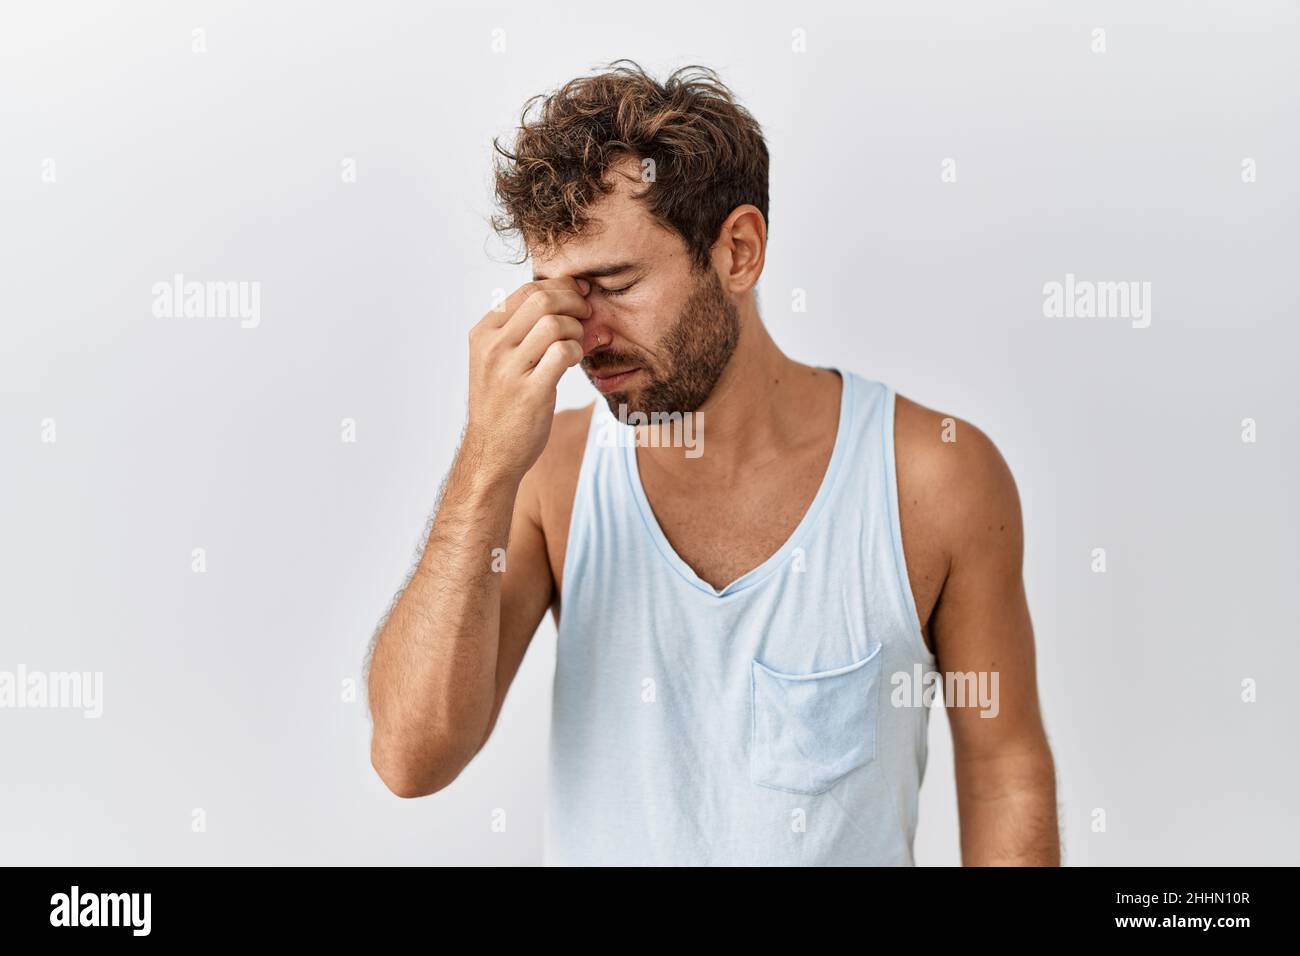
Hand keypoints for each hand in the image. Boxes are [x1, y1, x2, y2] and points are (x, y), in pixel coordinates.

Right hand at [463, 277, 590, 482]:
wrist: (491, 452)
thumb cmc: (502, 404)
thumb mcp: (497, 360)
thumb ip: (521, 330)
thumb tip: (564, 297)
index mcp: (484, 333)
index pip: (527, 290)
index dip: (561, 287)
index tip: (578, 296)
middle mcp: (492, 347)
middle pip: (542, 299)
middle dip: (573, 302)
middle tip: (586, 316)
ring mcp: (509, 369)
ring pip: (555, 323)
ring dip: (577, 329)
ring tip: (578, 344)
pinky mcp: (530, 392)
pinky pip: (564, 352)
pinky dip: (578, 351)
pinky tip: (575, 361)